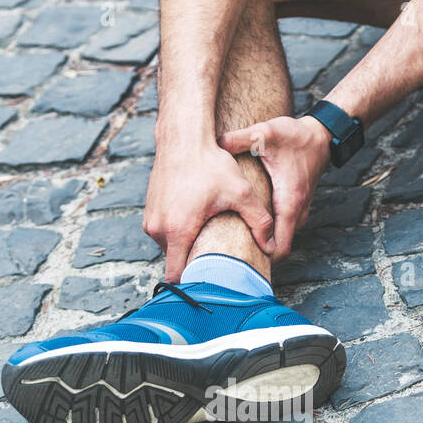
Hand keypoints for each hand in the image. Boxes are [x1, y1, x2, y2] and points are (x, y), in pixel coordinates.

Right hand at [143, 142, 275, 279]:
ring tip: (204, 237)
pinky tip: (194, 220)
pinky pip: (164, 232)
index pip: (176, 275)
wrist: (183, 138)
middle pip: (175, 261)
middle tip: (214, 261)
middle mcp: (159, 229)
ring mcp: (150, 219)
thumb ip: (259, 221)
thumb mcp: (240, 192)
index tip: (206, 284)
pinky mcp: (149, 210)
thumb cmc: (210, 164)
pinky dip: (178, 232)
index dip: (191, 283)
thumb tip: (273, 246)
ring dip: (185, 245)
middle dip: (192, 262)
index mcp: (178, 230)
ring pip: (169, 247)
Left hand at [219, 114, 330, 258]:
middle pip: (279, 249)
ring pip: (281, 240)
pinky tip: (248, 227)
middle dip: (258, 255)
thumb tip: (217, 143)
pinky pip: (283, 230)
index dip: (262, 259)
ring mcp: (299, 212)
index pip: (280, 247)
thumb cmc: (296, 137)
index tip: (240, 263)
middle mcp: (297, 212)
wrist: (321, 136)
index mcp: (289, 202)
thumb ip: (241, 139)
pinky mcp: (297, 208)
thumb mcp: (266, 134)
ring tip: (235, 244)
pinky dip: (269, 234)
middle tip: (230, 257)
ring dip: (263, 244)